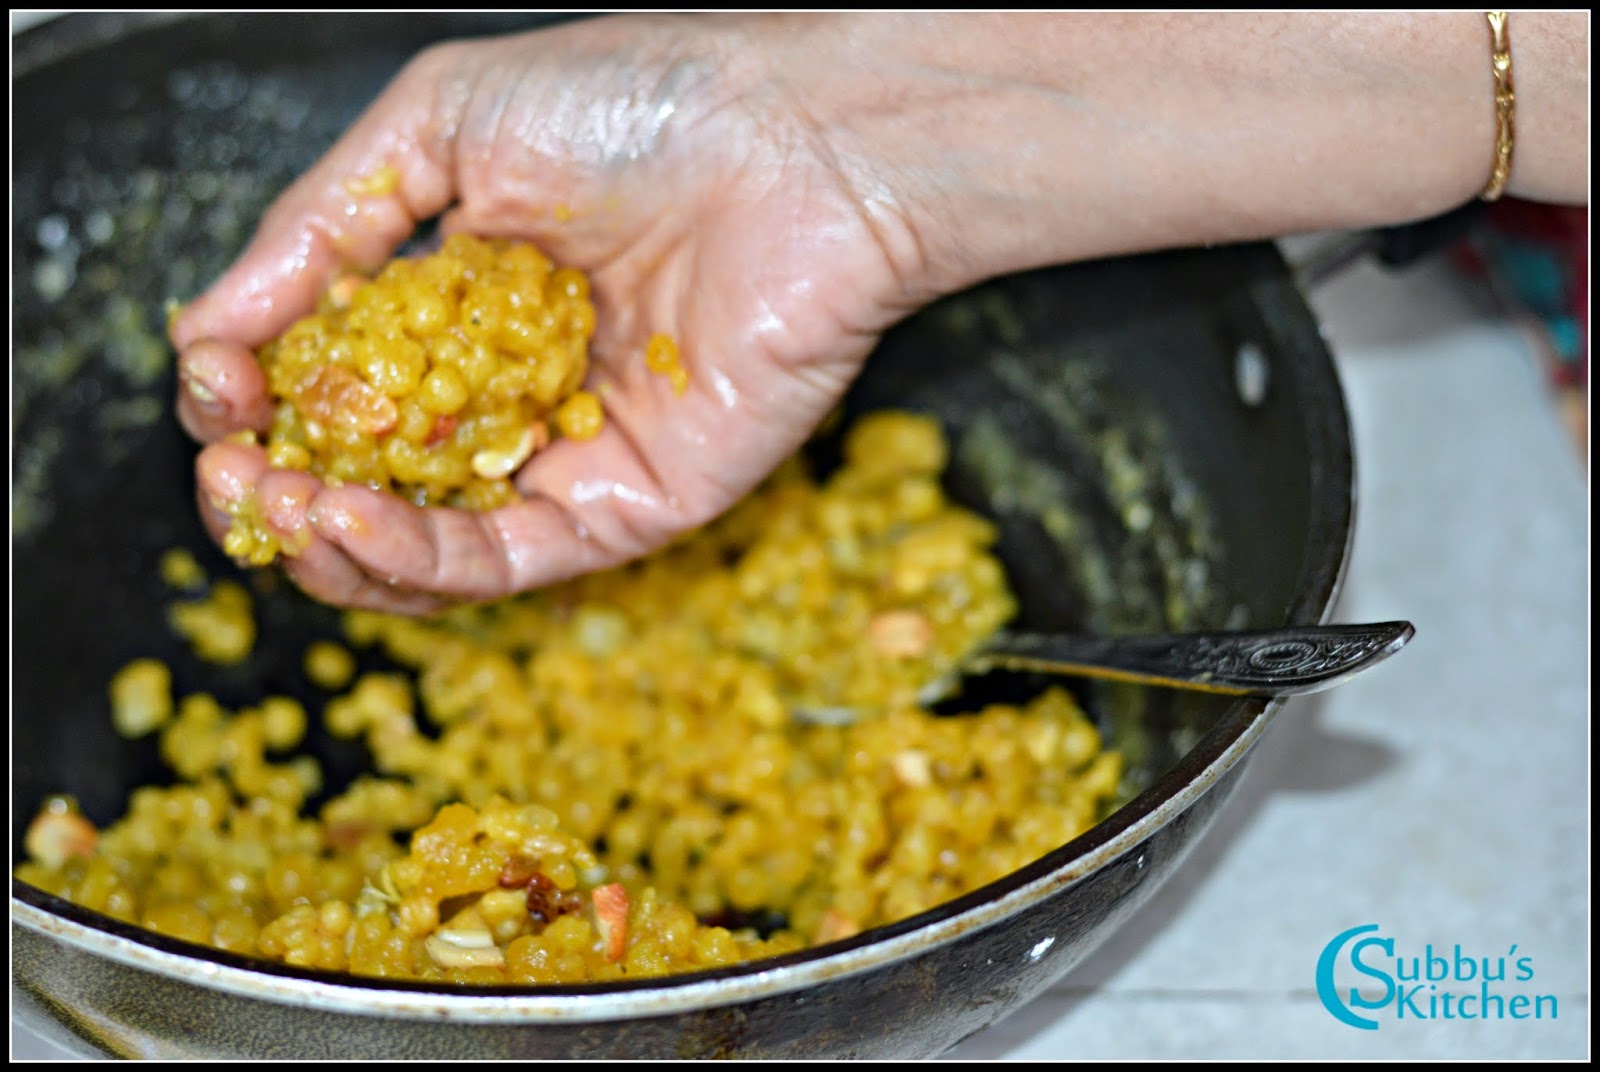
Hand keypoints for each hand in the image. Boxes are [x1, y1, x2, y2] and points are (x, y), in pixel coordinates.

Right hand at [170, 14, 929, 612]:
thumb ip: (322, 228)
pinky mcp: (627, 507)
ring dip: (332, 540)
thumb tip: (212, 325)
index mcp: (459, 301)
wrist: (800, 146)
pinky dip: (415, 558)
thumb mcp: (440, 127)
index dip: (259, 399)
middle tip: (230, 477)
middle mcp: (507, 388)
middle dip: (280, 489)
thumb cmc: (645, 106)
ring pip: (427, 541)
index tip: (215, 393)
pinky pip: (504, 560)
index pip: (334, 381)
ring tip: (273, 505)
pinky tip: (347, 521)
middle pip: (369, 477)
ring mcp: (565, 456)